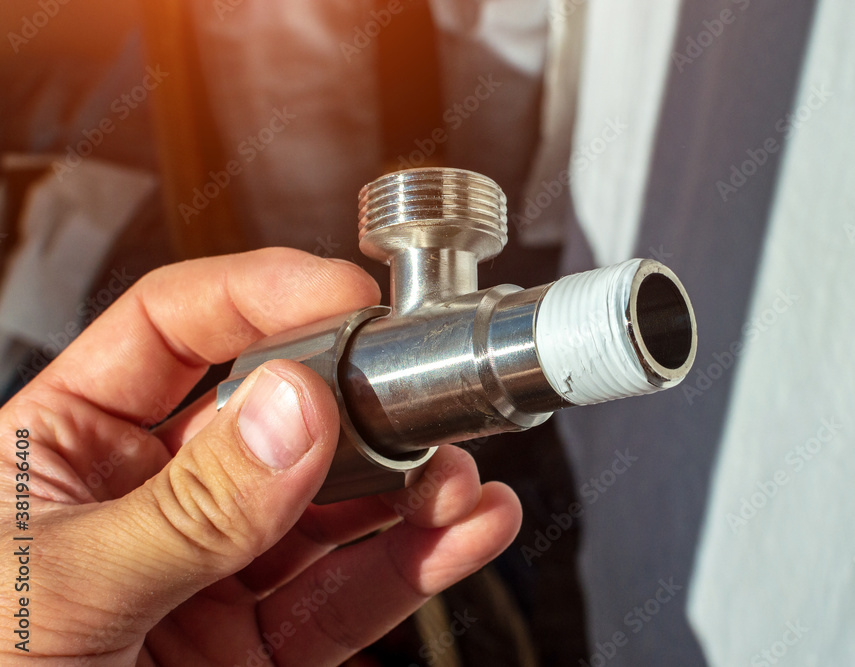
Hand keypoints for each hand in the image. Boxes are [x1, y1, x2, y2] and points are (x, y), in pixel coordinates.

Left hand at [0, 248, 521, 664]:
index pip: (174, 331)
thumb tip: (290, 412)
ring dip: (406, 488)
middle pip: (275, 414)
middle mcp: (148, 500)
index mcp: (64, 449)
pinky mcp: (258, 648)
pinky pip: (349, 595)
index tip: (344, 297)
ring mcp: (212, 575)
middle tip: (418, 396)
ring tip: (454, 478)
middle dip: (358, 403)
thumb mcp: (57, 593)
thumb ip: (185, 508)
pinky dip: (416, 563)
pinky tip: (461, 532)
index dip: (263, 296)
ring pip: (330, 508)